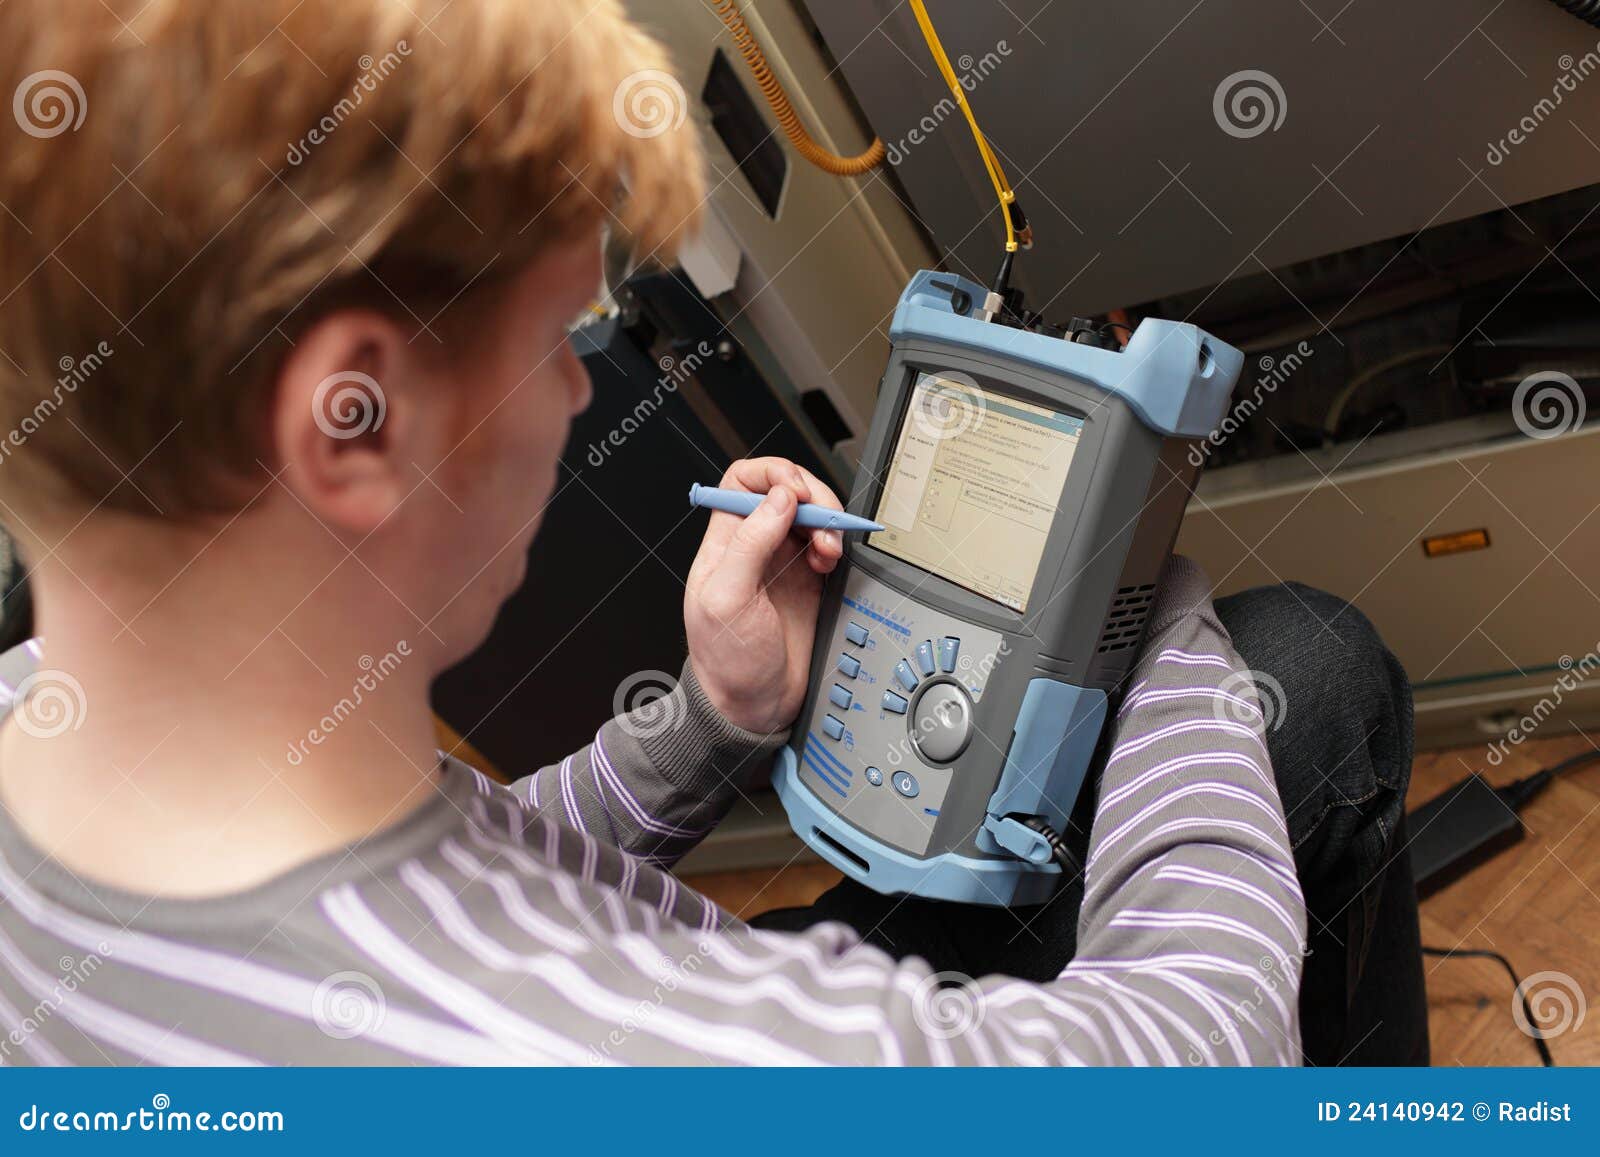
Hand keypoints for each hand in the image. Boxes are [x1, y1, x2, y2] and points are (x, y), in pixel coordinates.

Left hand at [684, 457, 844, 733]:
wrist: (754, 707)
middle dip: (810, 497)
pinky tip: (831, 560)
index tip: (795, 493)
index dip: (773, 475)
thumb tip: (778, 498)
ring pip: (810, 516)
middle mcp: (754, 546)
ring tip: (829, 547)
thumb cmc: (727, 662)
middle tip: (824, 520)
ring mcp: (783, 563)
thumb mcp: (727, 599)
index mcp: (724, 542)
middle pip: (785, 491)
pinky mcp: (809, 581)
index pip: (744, 481)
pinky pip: (827, 544)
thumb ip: (749, 543)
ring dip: (827, 521)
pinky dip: (836, 544)